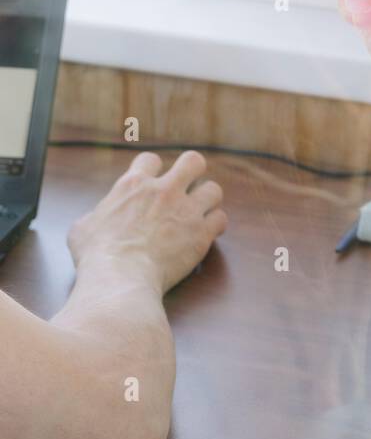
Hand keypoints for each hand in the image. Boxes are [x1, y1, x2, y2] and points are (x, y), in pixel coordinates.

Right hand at [68, 150, 227, 294]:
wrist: (120, 279)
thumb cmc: (96, 257)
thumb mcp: (82, 229)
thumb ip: (95, 216)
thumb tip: (94, 220)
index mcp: (134, 185)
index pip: (150, 159)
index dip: (153, 170)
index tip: (152, 183)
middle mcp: (164, 191)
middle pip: (193, 161)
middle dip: (192, 171)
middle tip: (187, 187)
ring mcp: (186, 210)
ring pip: (213, 189)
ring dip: (208, 201)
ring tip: (200, 212)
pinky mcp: (201, 233)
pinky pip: (220, 219)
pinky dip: (215, 226)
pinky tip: (207, 233)